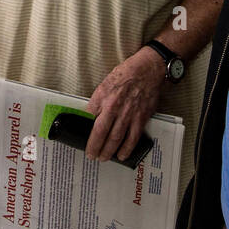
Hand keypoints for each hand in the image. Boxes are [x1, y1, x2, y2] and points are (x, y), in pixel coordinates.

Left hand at [85, 47, 165, 162]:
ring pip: (116, 138)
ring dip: (108, 151)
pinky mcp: (141, 118)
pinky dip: (127, 148)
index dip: (84, 130)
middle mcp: (114, 107)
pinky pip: (133, 137)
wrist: (147, 70)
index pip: (89, 118)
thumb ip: (97, 100)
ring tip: (102, 158)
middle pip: (101, 132)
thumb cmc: (126, 74)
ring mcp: (128, 114)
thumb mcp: (105, 83)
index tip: (81, 139)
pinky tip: (122, 155)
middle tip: (90, 155)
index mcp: (103, 97)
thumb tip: (89, 115)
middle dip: (94, 146)